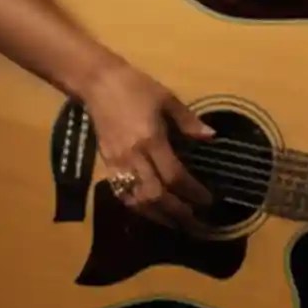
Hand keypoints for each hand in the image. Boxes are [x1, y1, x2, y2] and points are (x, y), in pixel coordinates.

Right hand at [81, 61, 214, 233]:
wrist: (97, 82)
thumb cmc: (135, 87)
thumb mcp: (167, 98)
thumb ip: (188, 121)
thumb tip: (211, 137)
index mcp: (150, 139)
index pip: (174, 175)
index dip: (192, 191)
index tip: (207, 200)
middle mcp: (133, 156)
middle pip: (155, 195)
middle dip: (177, 212)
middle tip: (196, 223)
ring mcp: (117, 163)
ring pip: (137, 200)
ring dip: (158, 216)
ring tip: (177, 224)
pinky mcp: (106, 165)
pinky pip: (122, 194)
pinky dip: (139, 208)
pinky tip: (152, 213)